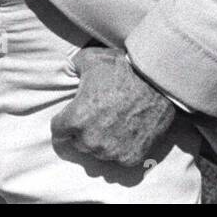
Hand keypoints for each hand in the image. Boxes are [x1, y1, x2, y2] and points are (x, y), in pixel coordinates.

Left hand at [50, 47, 176, 167]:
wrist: (158, 79)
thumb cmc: (123, 67)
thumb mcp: (90, 58)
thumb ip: (74, 67)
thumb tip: (70, 71)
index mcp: (77, 119)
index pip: (58, 131)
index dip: (64, 121)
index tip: (72, 116)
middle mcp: (91, 140)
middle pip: (78, 143)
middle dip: (85, 131)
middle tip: (99, 115)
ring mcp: (112, 151)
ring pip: (99, 152)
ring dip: (103, 141)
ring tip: (115, 122)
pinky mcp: (131, 157)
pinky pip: (119, 158)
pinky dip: (123, 148)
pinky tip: (129, 131)